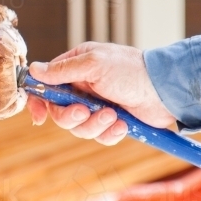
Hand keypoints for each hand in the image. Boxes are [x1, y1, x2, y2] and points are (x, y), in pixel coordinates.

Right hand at [26, 42, 176, 144]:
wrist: (166, 91)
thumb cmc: (132, 70)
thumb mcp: (94, 64)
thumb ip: (63, 70)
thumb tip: (33, 70)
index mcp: (75, 67)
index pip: (46, 85)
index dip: (39, 102)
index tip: (39, 116)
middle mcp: (83, 87)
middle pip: (60, 112)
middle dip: (72, 116)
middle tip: (85, 111)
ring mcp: (96, 106)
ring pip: (79, 128)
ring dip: (95, 124)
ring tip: (113, 115)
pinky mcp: (111, 122)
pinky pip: (99, 136)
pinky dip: (109, 133)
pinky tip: (122, 125)